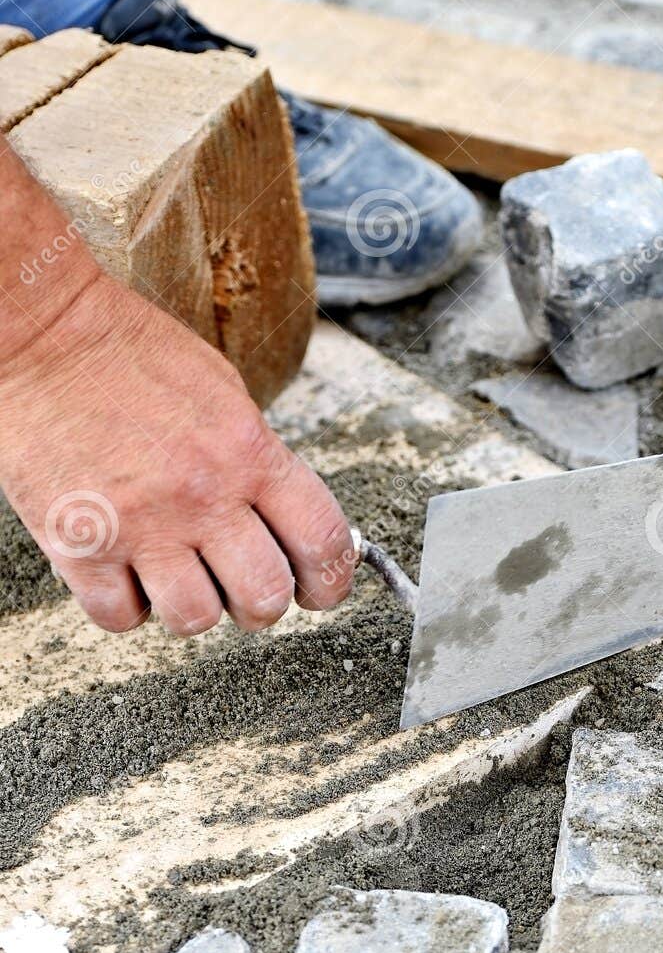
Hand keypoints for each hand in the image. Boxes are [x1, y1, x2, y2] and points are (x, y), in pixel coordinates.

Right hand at [0, 265, 356, 635]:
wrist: (43, 333)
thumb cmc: (132, 356)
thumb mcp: (224, 396)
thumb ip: (260, 463)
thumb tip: (294, 526)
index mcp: (249, 450)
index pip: (322, 540)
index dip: (330, 582)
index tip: (319, 592)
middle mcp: (202, 492)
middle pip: (265, 597)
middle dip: (261, 605)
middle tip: (241, 588)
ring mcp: (140, 523)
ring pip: (195, 619)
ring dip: (192, 608)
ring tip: (176, 576)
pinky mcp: (79, 544)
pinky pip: (121, 617)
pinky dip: (127, 606)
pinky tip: (125, 572)